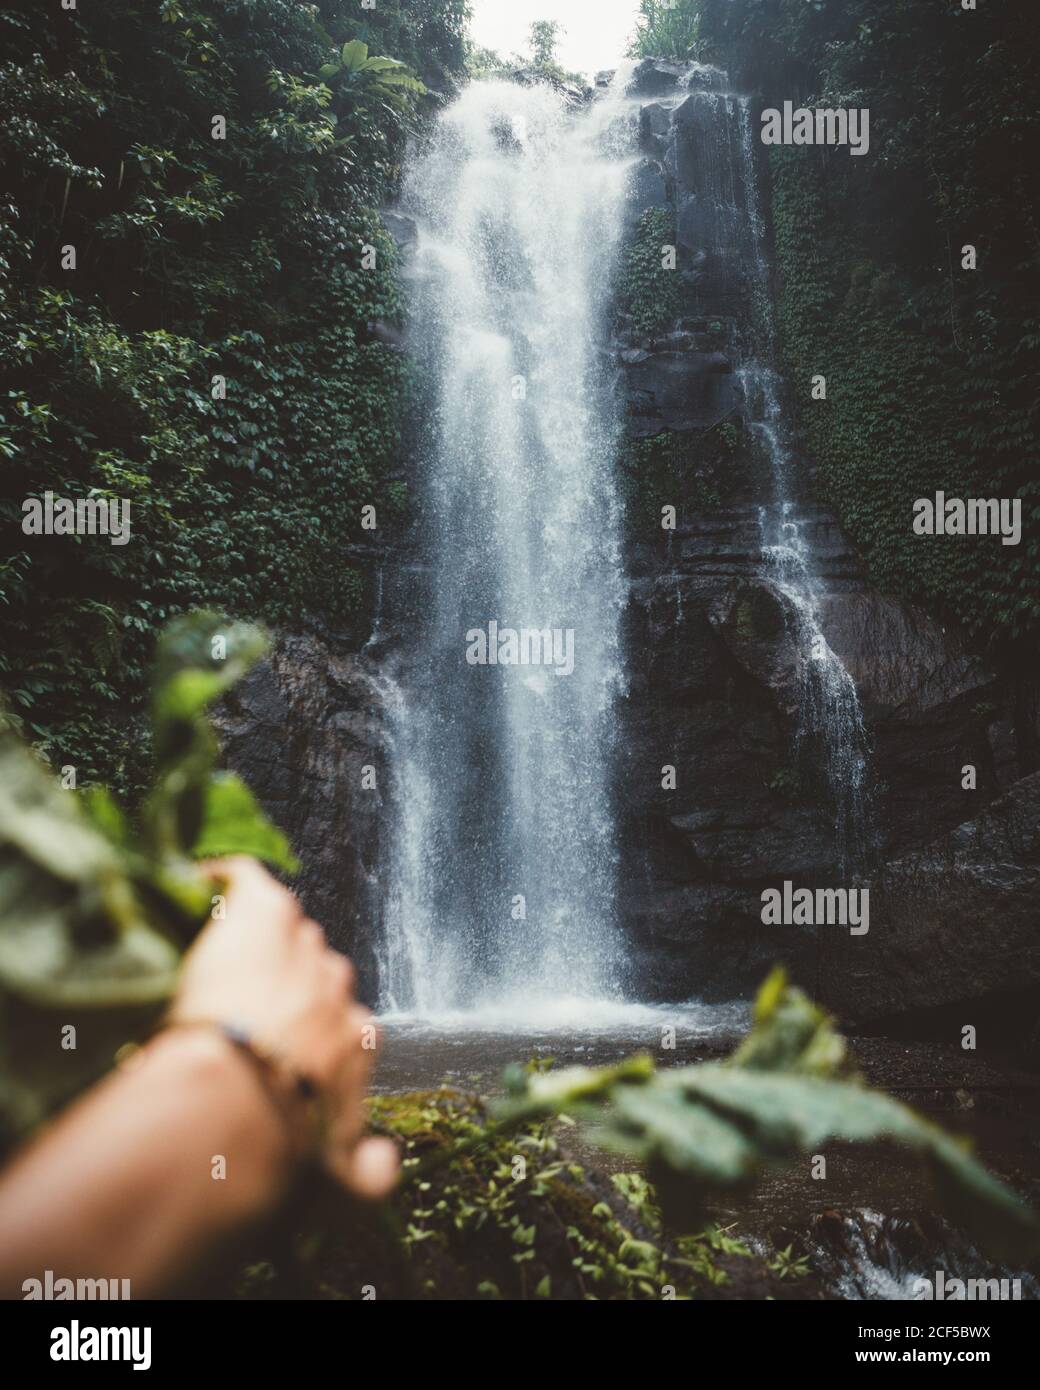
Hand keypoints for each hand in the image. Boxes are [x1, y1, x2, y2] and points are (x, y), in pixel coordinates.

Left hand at [171, 856, 397, 1198]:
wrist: (238, 1098)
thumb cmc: (283, 1142)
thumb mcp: (333, 1178)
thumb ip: (366, 1174)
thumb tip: (385, 1165)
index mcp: (355, 1037)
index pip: (342, 1020)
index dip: (310, 1033)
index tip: (279, 1050)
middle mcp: (336, 985)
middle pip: (316, 970)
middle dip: (288, 985)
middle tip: (242, 1007)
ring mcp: (301, 944)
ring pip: (284, 930)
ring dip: (259, 941)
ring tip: (216, 958)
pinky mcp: (264, 910)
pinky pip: (247, 880)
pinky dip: (223, 879)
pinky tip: (196, 882)